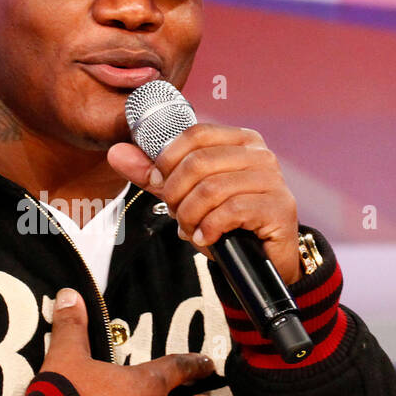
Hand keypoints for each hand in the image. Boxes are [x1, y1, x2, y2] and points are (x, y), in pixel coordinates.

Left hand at [107, 123, 300, 284]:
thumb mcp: (187, 196)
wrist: (262, 260)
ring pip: (212, 188)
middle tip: (177, 214)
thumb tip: (116, 152)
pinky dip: (210, 228)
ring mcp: (273, 180)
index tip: (160, 183)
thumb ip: (154, 174)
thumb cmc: (227, 223)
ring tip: (192, 230)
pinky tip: (207, 238)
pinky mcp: (279, 207)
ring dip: (191, 215)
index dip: (168, 159)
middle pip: (200, 162)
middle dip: (176, 193)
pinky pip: (232, 210)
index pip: (195, 134)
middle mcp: (260, 155)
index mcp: (240, 141)